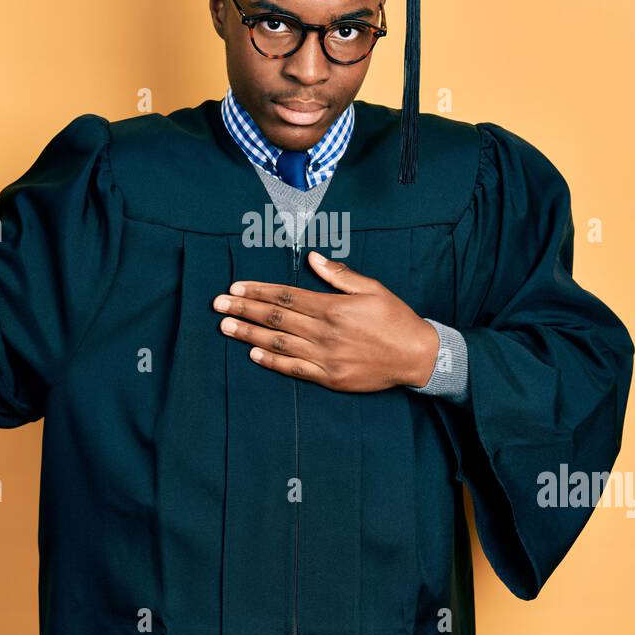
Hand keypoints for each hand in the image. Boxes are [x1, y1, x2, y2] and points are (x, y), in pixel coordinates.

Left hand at [213, 251, 439, 392]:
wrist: (417, 356)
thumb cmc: (395, 319)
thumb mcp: (372, 288)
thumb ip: (339, 275)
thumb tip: (312, 258)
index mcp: (332, 307)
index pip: (286, 296)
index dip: (258, 291)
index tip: (235, 287)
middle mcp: (324, 331)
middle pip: (275, 317)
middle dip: (244, 309)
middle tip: (218, 304)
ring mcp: (325, 356)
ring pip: (278, 343)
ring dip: (249, 333)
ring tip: (225, 326)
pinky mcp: (329, 376)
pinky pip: (294, 368)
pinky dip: (272, 361)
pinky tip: (253, 353)